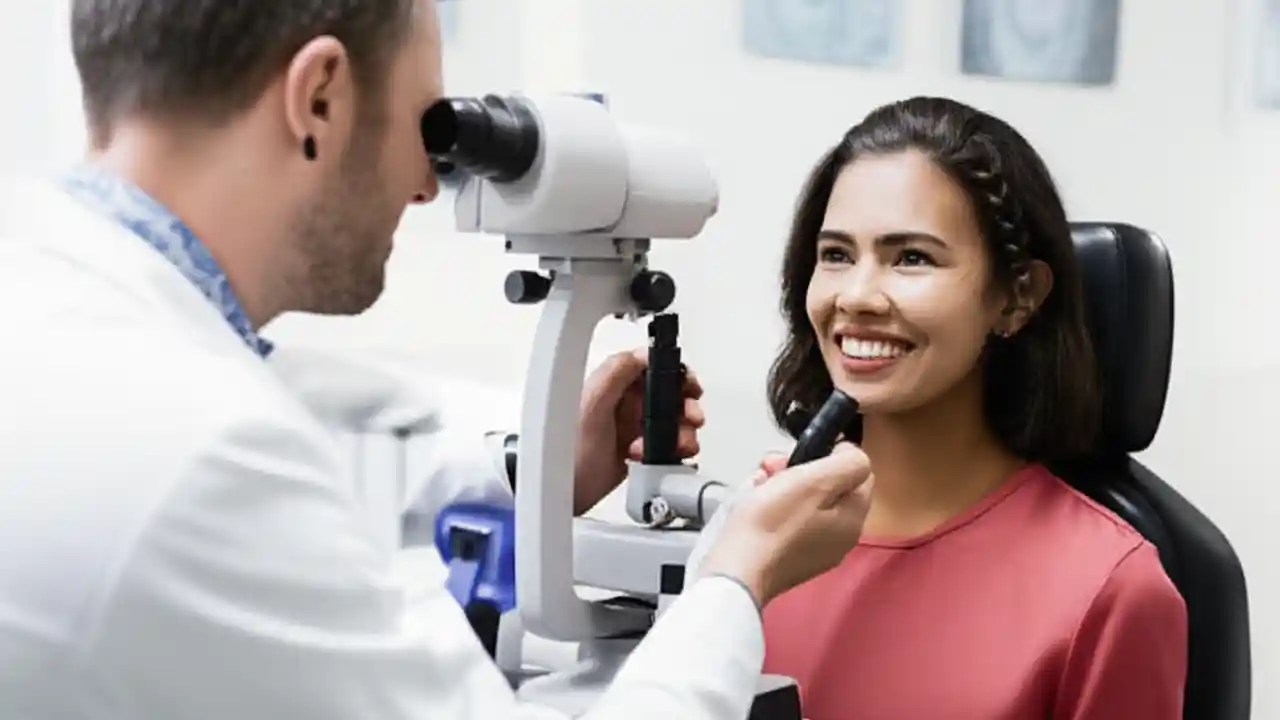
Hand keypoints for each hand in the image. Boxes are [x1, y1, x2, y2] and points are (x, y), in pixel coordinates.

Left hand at [573, 349, 704, 514]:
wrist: (559, 495)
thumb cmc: (566, 453)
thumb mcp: (591, 406)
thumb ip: (615, 374)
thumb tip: (643, 352)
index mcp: (611, 385)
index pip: (651, 367)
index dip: (674, 375)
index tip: (689, 387)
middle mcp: (621, 404)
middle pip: (667, 396)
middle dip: (685, 406)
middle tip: (690, 419)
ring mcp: (629, 429)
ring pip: (670, 422)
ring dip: (680, 433)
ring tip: (674, 444)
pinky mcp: (634, 452)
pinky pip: (664, 446)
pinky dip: (670, 452)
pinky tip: (657, 458)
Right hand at [697, 442, 873, 605]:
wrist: (736, 570)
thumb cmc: (773, 522)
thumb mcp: (817, 481)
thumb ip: (849, 463)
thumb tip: (850, 455)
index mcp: (853, 519)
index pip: (857, 472)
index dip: (830, 456)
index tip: (801, 456)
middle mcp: (840, 538)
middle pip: (828, 487)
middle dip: (800, 470)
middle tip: (772, 468)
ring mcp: (813, 551)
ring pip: (804, 501)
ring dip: (781, 485)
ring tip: (757, 484)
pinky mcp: (788, 558)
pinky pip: (787, 520)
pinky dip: (771, 507)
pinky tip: (752, 504)